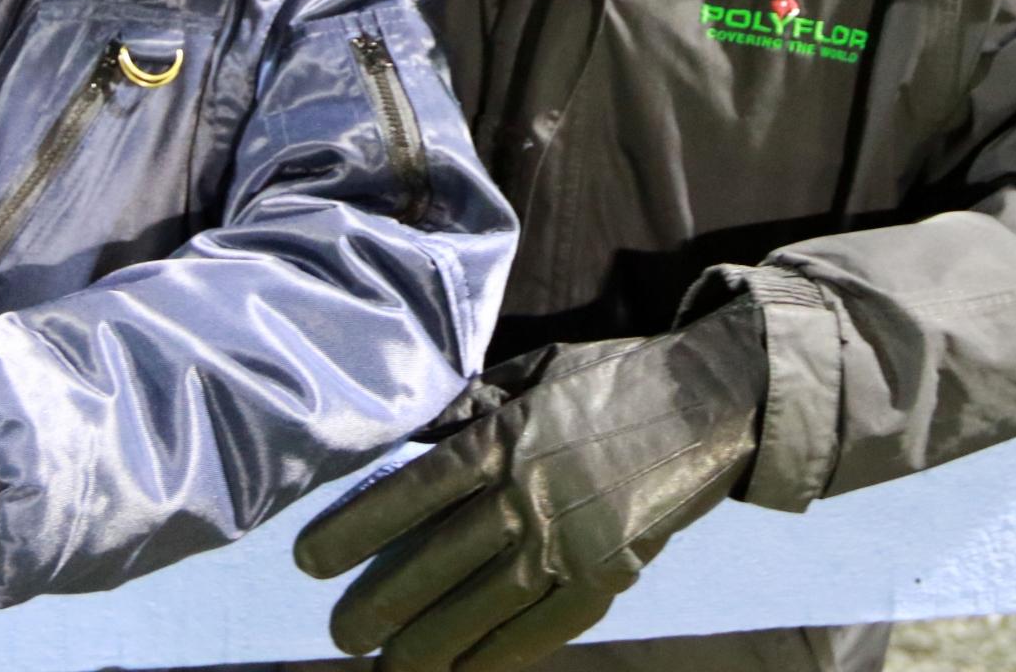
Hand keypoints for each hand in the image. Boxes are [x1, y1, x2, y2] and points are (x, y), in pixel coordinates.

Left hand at [293, 301, 768, 671]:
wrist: (706, 403)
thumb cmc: (607, 380)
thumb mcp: (530, 372)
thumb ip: (467, 406)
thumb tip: (403, 431)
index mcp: (506, 436)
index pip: (414, 490)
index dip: (357, 528)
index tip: (309, 560)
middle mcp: (531, 493)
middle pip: (439, 559)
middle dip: (381, 603)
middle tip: (339, 634)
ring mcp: (572, 541)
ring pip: (484, 606)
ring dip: (429, 644)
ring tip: (387, 667)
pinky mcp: (608, 576)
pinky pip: (543, 628)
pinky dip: (499, 656)